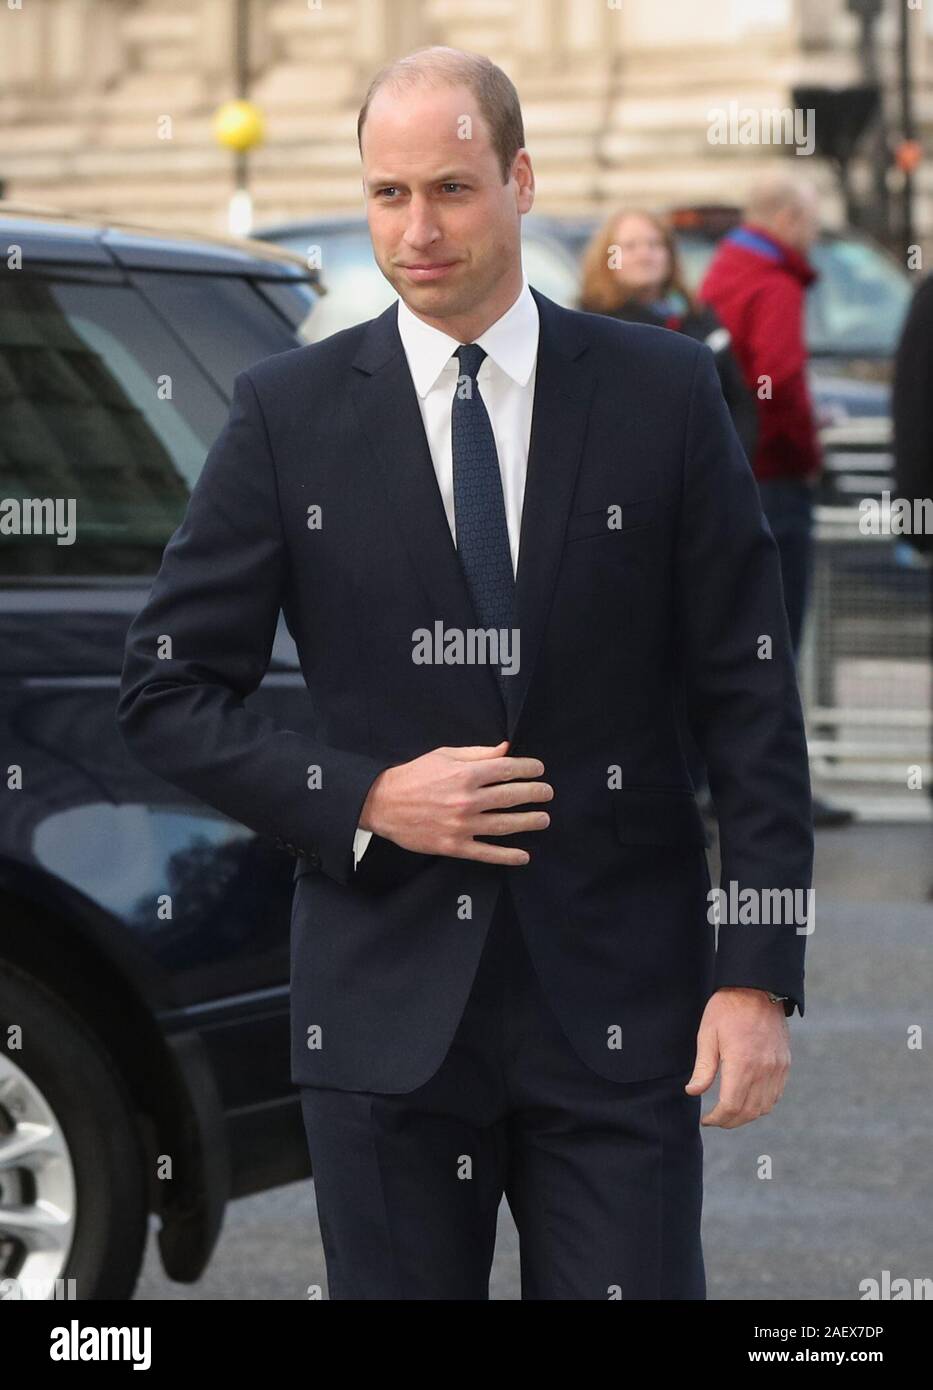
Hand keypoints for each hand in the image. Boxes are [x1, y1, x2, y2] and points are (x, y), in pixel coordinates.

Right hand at [359, 740, 552, 865]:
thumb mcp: (444, 756)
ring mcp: (461, 825)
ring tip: (543, 819)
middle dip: (535, 794)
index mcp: (465, 775)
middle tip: (548, 793)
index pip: (506, 770)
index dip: (528, 769)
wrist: (382, 803)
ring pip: (505, 825)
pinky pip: (486, 852)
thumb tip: (505, 749)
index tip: (539, 770)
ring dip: (529, 822)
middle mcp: (467, 800)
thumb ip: (477, 754)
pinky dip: (507, 855)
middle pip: (511, 797)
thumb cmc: (413, 776)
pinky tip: (524, 855)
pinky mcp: (454, 846)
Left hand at [685, 987, 790, 1127]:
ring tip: (730, 1112)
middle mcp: (763, 1070)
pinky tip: (748, 1100)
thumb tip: (693, 1092)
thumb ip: (703, 1068)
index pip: (731, 1106)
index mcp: (742, 1064)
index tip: (706, 1119)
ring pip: (765, 1107)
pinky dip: (762, 1104)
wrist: (758, 988)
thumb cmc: (727, 1009)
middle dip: (730, 1121)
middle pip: (749, 1112)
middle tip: (716, 1119)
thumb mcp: (707, 1035)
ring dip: (747, 1115)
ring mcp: (777, 1068)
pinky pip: (776, 1094)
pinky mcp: (784, 1063)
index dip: (717, 1119)